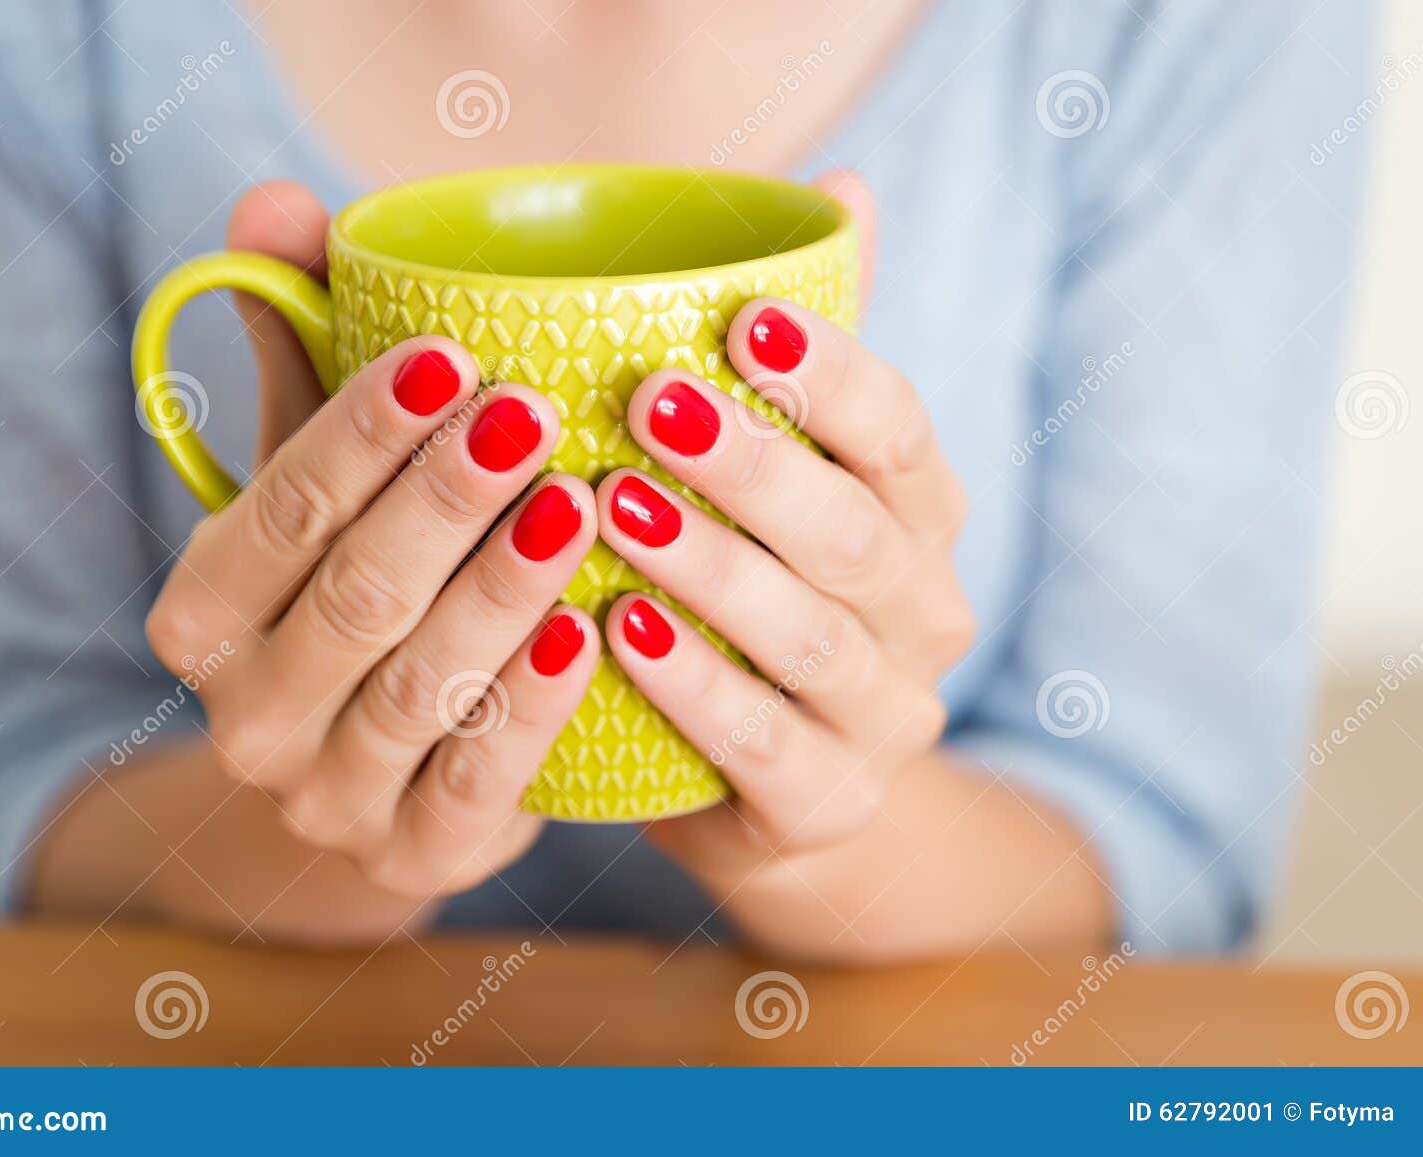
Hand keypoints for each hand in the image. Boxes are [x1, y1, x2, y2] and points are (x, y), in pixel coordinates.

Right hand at [143, 184, 600, 903]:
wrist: (378, 773)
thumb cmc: (354, 586)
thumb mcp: (315, 479)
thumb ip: (296, 349)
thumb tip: (274, 201)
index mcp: (200, 612)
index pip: (279, 507)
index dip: (361, 430)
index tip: (453, 353)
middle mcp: (244, 715)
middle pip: (352, 596)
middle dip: (443, 501)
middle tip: (533, 414)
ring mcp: (326, 799)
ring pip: (417, 688)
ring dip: (498, 593)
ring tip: (577, 505)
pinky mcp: (417, 856)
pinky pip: (479, 782)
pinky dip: (533, 706)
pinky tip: (592, 632)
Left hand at [594, 291, 973, 889]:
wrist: (785, 792)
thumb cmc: (765, 597)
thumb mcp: (796, 482)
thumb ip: (810, 357)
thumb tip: (839, 187)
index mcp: (920, 515)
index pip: (900, 432)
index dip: (833, 376)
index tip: (745, 321)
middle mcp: (924, 610)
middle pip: (852, 530)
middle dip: (752, 465)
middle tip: (647, 402)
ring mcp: (888, 716)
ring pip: (806, 636)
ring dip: (711, 569)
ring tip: (615, 509)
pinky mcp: (831, 805)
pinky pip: (763, 746)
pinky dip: (694, 690)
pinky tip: (618, 637)